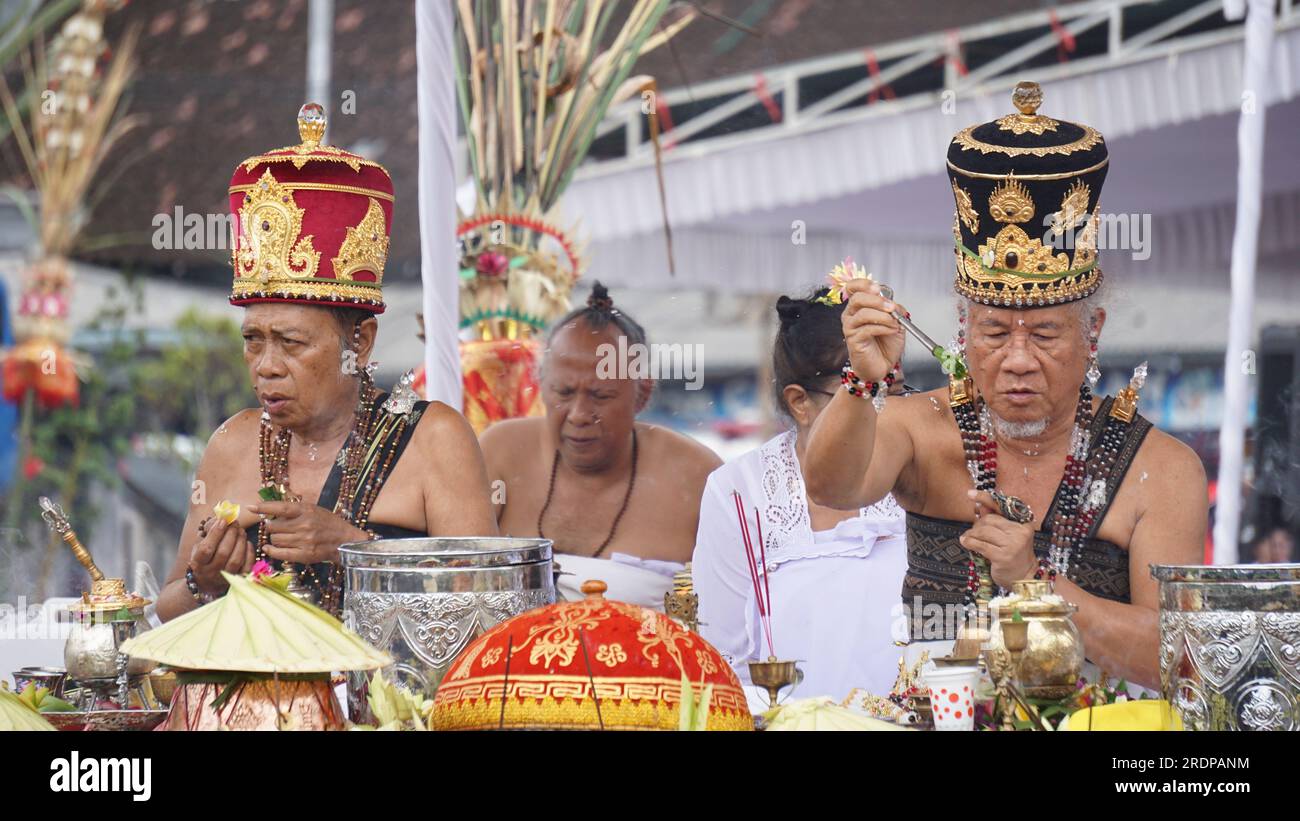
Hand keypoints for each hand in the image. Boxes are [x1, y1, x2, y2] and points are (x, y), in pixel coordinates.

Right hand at [189, 517, 253, 593]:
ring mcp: (225, 577)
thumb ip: (209, 531)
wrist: (209, 580)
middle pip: (223, 553)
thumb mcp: (200, 544)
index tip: (223, 520)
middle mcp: (211, 572)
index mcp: (198, 562)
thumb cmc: (205, 557)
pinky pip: (247, 566)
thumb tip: (224, 517)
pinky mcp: (238, 579)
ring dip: (240, 541)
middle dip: (231, 534)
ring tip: (241, 530)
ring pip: (235, 559)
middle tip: (235, 522)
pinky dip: (249, 552)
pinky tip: (246, 542)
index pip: (206, 549)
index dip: (216, 533)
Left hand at [249, 500, 368, 565]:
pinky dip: (271, 550)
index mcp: (307, 511)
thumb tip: (269, 511)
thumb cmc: (328, 523)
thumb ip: (294, 510)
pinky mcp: (304, 555)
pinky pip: (279, 553)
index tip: (251, 507)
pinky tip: (268, 548)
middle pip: (274, 526)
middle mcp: (305, 525)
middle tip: (277, 526)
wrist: (346, 541)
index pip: (281, 508)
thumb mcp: (313, 510)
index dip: (264, 507)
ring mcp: (304, 541)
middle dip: (271, 526)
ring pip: (275, 539)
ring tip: (283, 537)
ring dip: (275, 538)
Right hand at [841, 279, 905, 383]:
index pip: (853, 288)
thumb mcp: (895, 321)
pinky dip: (883, 328)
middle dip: (877, 300)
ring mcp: (850, 327)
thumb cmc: (885, 344)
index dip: (863, 284)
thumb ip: (895, 309)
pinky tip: (891, 330)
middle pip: (857, 298)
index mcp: (859, 306)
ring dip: (883, 316)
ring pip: (863, 313)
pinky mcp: (853, 340)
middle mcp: (851, 315)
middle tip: (891, 307)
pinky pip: (867, 329)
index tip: (877, 288)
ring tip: (895, 323)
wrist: (883, 365)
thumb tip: (894, 304)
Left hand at [958, 490, 1039, 588]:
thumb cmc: (1015, 555)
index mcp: (1023, 524)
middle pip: (989, 519)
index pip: (1001, 507)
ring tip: (968, 538)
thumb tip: (979, 506)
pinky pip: (980, 545)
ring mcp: (1013, 544)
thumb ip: (995, 521)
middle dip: (977, 524)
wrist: (1025, 578)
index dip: (984, 498)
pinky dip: (969, 542)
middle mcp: (1020, 532)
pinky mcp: (1003, 556)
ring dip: (972, 534)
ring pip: (984, 531)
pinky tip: (964, 541)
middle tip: (973, 531)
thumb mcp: (1008, 536)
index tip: (969, 493)